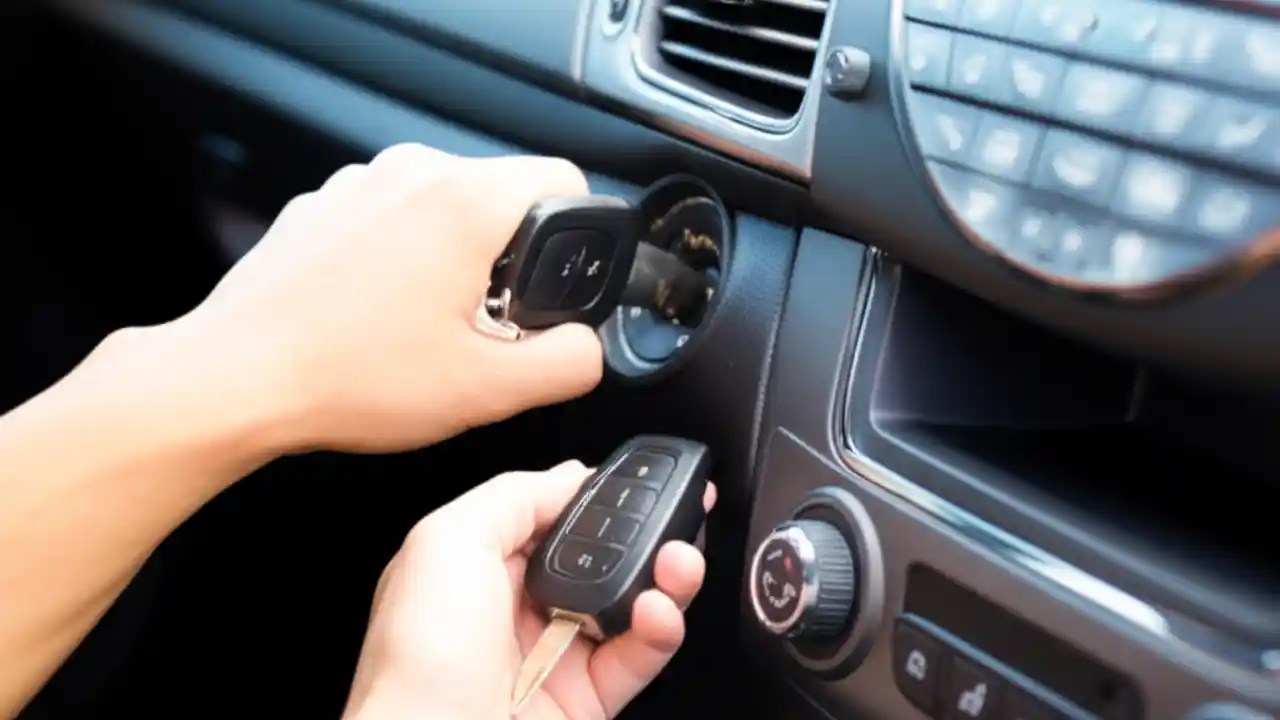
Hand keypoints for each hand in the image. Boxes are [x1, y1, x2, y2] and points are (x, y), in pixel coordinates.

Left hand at [170, 145, 602, 452]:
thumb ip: (568, 364)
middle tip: (482, 327)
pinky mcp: (324, 206)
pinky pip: (391, 220)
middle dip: (510, 260)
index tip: (550, 291)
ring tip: (422, 328)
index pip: (566, 179)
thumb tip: (585, 348)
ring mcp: (361, 185)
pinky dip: (400, 260)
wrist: (235, 379)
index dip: (576, 241)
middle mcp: (414, 175)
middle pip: (504, 196)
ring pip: (445, 209)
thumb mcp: (488, 390)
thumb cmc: (348, 379)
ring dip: (453, 260)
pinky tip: (377, 318)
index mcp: (467, 203)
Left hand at [342, 461, 716, 719]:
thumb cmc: (419, 657)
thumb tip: (571, 478)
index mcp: (478, 567)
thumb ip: (514, 497)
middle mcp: (518, 610)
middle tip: (681, 511)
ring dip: (667, 576)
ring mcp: (555, 656)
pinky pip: (639, 655)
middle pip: (601, 557)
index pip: (552, 517)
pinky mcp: (587, 700)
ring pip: (631, 603)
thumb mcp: (446, 540)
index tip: (642, 478)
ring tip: (680, 561)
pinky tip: (659, 610)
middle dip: (646, 532)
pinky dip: (661, 629)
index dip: (598, 496)